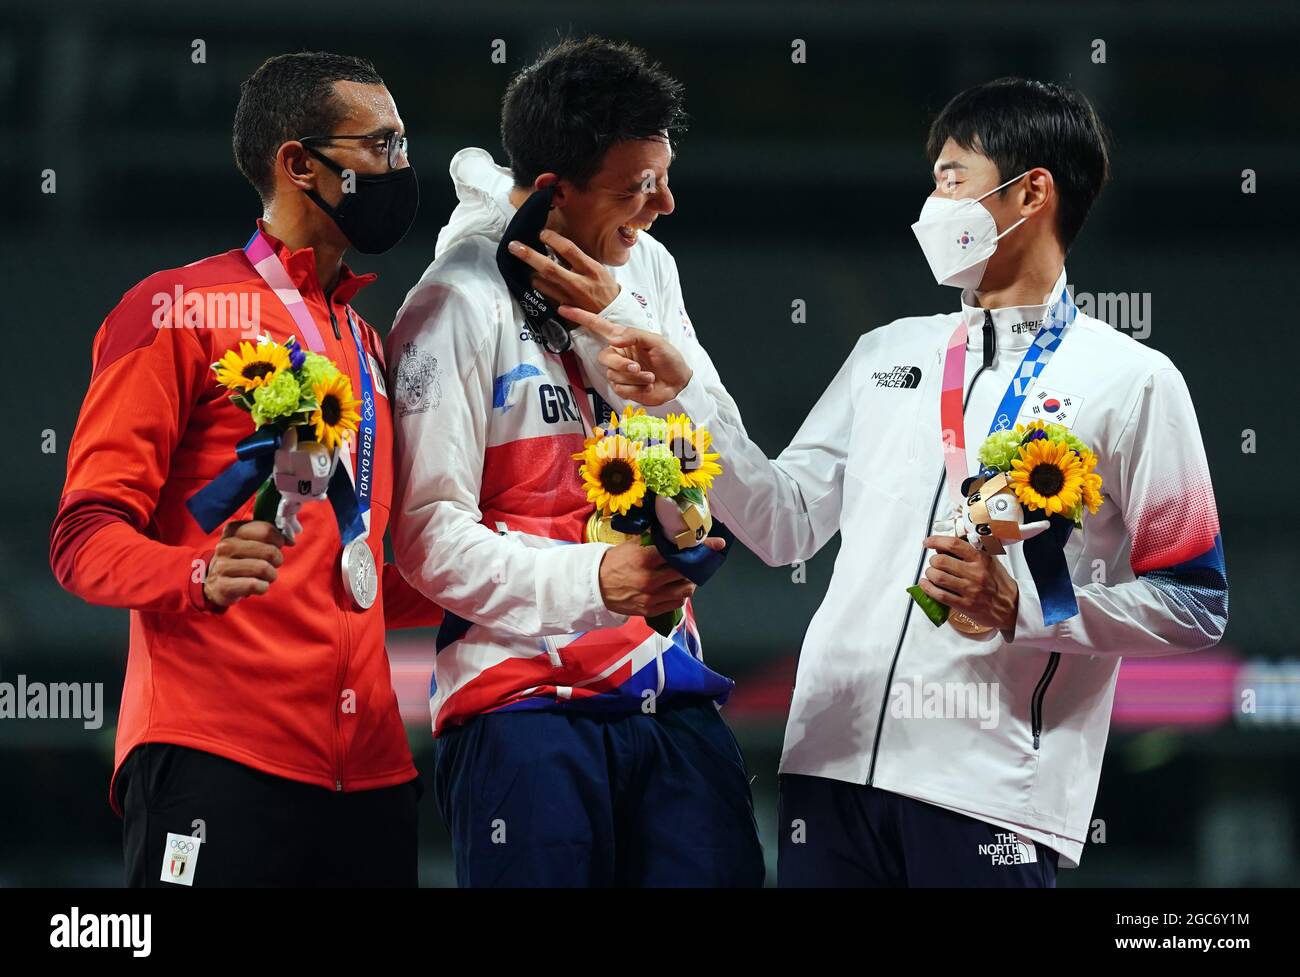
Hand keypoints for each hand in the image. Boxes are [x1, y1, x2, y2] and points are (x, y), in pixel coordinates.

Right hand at [202, 520, 289, 607]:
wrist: (214, 584)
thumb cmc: (239, 560)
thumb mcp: (250, 542)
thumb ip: (270, 536)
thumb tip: (291, 541)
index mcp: (233, 531)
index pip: (267, 531)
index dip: (278, 540)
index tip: (277, 546)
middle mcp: (225, 546)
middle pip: (269, 551)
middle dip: (277, 560)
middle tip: (272, 565)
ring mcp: (222, 566)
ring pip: (263, 568)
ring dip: (270, 575)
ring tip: (264, 577)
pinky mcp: (223, 585)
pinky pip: (255, 585)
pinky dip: (262, 587)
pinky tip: (257, 586)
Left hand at [507, 229, 619, 313]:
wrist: (612, 315)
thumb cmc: (605, 288)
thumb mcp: (597, 269)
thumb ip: (578, 259)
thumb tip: (556, 246)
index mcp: (591, 269)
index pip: (569, 250)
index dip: (552, 239)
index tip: (542, 233)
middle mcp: (579, 283)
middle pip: (549, 267)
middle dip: (529, 255)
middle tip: (513, 246)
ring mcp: (569, 298)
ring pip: (542, 283)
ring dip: (530, 272)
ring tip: (521, 263)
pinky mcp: (563, 309)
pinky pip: (544, 295)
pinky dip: (537, 285)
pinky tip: (533, 279)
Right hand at [558, 306, 692, 405]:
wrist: (679, 384)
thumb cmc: (670, 359)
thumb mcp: (655, 341)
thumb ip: (634, 335)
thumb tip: (613, 339)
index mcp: (624, 339)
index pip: (599, 326)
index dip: (582, 317)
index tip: (563, 308)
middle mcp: (618, 354)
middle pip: (604, 357)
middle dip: (621, 364)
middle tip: (638, 367)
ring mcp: (620, 372)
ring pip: (612, 374)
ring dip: (634, 377)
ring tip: (650, 377)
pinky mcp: (623, 388)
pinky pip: (619, 388)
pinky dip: (636, 388)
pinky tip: (647, 386)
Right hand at [597, 536, 726, 616]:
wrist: (594, 586)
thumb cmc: (613, 562)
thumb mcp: (631, 546)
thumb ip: (653, 540)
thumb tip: (674, 530)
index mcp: (646, 559)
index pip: (680, 551)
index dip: (701, 547)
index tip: (717, 544)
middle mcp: (651, 580)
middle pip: (687, 571)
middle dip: (696, 564)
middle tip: (699, 559)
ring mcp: (651, 597)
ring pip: (685, 590)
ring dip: (689, 581)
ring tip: (685, 575)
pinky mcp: (650, 610)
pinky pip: (676, 603)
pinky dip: (680, 595)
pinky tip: (676, 587)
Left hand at [919, 535, 1019, 630]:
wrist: (1011, 607)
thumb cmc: (999, 583)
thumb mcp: (990, 561)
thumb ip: (971, 552)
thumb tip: (945, 546)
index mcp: (981, 559)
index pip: (954, 544)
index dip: (936, 541)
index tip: (928, 542)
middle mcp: (975, 573)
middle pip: (941, 561)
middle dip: (933, 560)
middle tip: (934, 562)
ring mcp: (970, 590)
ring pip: (938, 577)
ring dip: (929, 573)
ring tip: (931, 573)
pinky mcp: (965, 605)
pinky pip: (940, 595)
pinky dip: (928, 588)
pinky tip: (925, 584)